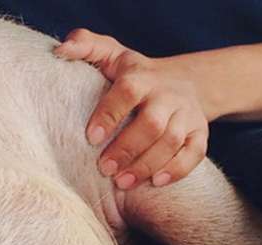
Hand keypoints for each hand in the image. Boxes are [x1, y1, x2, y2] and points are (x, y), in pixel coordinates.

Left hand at [55, 29, 209, 188]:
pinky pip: (194, 154)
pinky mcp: (199, 134)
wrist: (184, 82)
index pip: (128, 92)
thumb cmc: (135, 74)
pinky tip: (155, 183)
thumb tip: (61, 50)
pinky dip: (176, 170)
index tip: (91, 138)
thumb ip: (85, 45)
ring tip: (122, 182)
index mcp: (143, 76)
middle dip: (127, 148)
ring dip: (146, 164)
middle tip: (104, 169)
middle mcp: (168, 95)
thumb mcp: (111, 54)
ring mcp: (187, 115)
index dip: (110, 114)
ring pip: (171, 141)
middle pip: (152, 123)